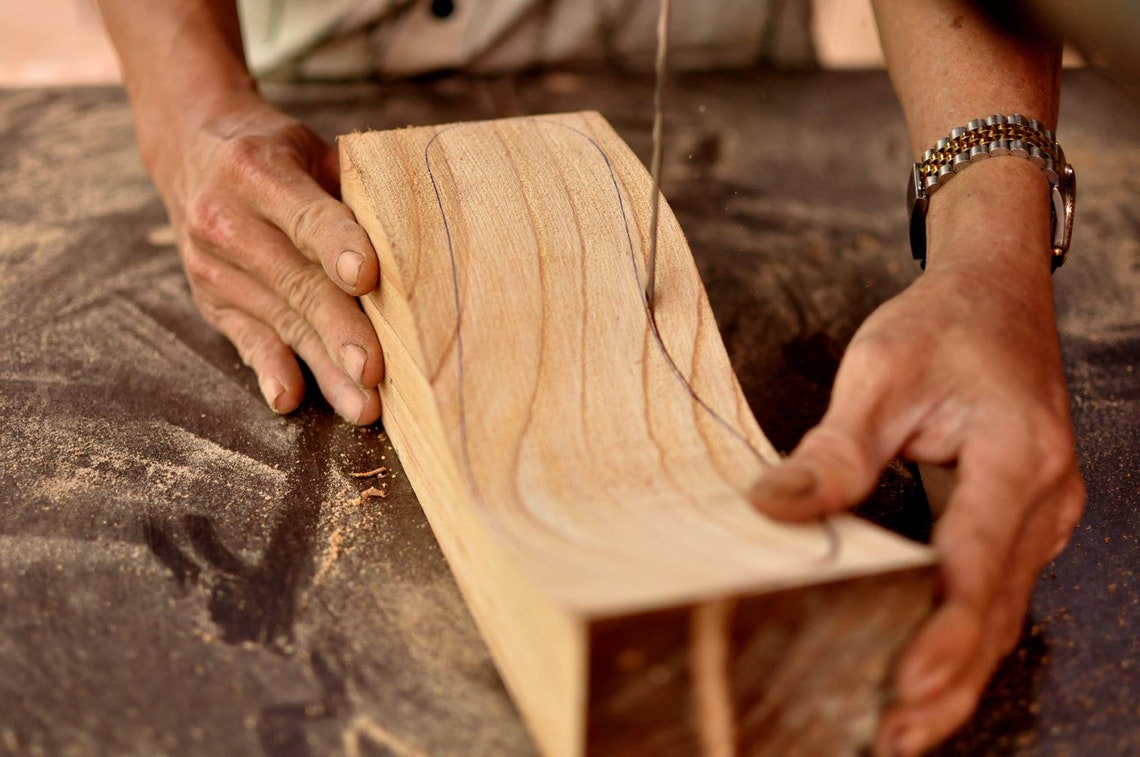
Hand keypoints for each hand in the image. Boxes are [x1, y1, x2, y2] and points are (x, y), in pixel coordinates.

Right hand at [147, 92, 382, 422]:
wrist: (191, 151)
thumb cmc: (276, 154)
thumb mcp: (312, 150)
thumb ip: (353, 192)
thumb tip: (415, 244)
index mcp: (258, 171)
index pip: (308, 217)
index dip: (339, 247)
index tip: (368, 278)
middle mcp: (226, 220)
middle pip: (297, 282)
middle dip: (340, 330)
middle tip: (375, 370)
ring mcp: (213, 266)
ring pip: (281, 322)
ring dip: (324, 367)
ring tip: (362, 404)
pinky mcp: (212, 301)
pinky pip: (245, 340)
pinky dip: (270, 370)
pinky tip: (289, 398)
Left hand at [748, 251, 1083, 753]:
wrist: (994, 296)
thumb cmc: (941, 326)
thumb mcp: (879, 372)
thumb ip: (836, 450)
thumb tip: (773, 509)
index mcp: (1017, 456)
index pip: (977, 561)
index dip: (944, 630)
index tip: (905, 683)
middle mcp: (1044, 498)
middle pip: (997, 608)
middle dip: (948, 680)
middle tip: (893, 736)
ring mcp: (1040, 514)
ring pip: (1002, 611)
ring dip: (956, 672)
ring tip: (901, 727)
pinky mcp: (1021, 520)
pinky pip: (995, 591)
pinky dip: (962, 637)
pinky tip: (924, 670)